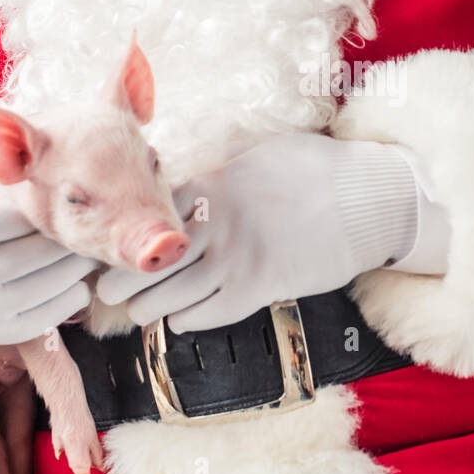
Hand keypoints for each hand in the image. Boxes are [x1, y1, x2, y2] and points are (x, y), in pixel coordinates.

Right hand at [0, 134, 96, 344]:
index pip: (1, 221)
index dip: (32, 209)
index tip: (51, 196)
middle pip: (33, 255)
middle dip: (65, 234)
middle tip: (87, 217)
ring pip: (47, 286)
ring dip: (75, 263)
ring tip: (85, 243)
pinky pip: (47, 317)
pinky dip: (70, 295)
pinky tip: (71, 276)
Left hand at [96, 133, 420, 331]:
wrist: (368, 199)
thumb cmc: (319, 170)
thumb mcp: (259, 154)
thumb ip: (219, 169)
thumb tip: (186, 176)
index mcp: (214, 183)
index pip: (150, 212)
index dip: (126, 232)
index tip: (110, 243)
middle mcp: (218, 222)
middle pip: (151, 259)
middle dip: (122, 277)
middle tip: (105, 289)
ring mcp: (238, 257)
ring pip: (172, 294)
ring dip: (148, 306)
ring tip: (136, 310)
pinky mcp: (261, 287)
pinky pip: (209, 313)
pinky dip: (188, 319)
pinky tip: (179, 319)